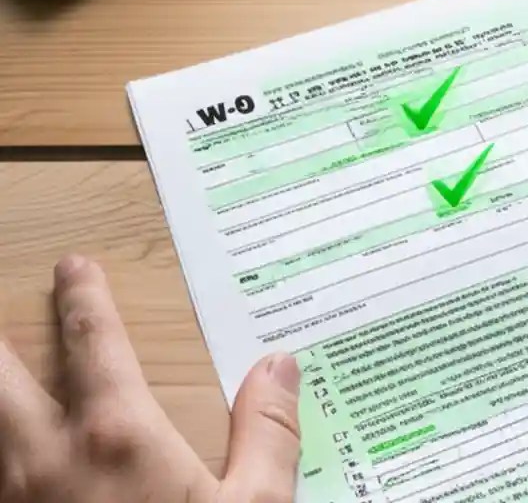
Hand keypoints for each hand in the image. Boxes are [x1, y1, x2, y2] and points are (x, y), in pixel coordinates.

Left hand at [0, 255, 300, 502]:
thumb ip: (268, 436)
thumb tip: (280, 366)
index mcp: (117, 435)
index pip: (93, 344)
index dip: (83, 299)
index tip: (74, 266)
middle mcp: (49, 458)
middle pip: (3, 379)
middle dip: (1, 340)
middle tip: (5, 315)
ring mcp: (15, 496)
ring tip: (6, 374)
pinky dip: (1, 448)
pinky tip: (13, 453)